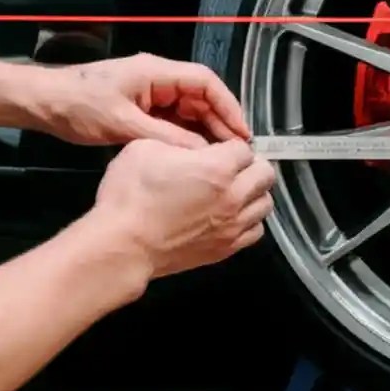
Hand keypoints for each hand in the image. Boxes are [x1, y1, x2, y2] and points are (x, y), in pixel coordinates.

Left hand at [32, 53, 251, 148]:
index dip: (228, 106)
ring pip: (190, 111)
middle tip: (235, 152)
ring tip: (220, 158)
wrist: (42, 104)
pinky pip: (174, 121)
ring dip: (206, 132)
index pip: (205, 82)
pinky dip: (187, 137)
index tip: (241, 133)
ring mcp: (150, 93)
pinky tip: (196, 156)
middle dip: (221, 123)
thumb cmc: (77, 106)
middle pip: (202, 97)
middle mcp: (158, 79)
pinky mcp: (142, 108)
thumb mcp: (123, 125)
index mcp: (156, 72)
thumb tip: (201, 153)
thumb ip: (166, 138)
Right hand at [90, 138, 275, 278]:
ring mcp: (232, 225)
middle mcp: (232, 197)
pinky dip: (251, 221)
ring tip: (238, 191)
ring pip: (265, 203)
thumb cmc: (129, 200)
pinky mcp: (226, 247)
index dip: (231, 146)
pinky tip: (234, 216)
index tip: (222, 150)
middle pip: (265, 174)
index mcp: (217, 168)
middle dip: (252, 166)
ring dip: (255, 193)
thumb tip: (193, 149)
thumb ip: (179, 143)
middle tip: (236, 167)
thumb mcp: (145, 148)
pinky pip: (256, 231)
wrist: (123, 245)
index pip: (244, 149)